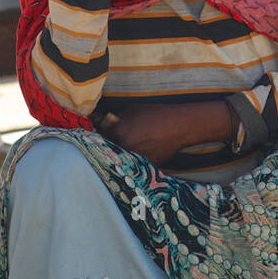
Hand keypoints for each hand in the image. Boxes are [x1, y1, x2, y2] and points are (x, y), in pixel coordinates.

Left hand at [101, 100, 231, 166]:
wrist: (179, 126)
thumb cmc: (155, 115)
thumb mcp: (132, 111)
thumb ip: (116, 119)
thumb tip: (105, 124)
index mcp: (118, 132)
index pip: (99, 137)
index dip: (98, 136)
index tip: (98, 135)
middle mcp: (124, 148)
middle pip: (107, 151)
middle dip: (105, 148)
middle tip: (106, 144)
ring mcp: (134, 159)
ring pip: (119, 161)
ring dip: (118, 157)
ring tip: (122, 150)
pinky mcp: (145, 167)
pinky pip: (132, 165)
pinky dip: (131, 162)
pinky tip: (135, 155)